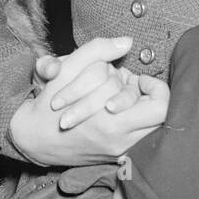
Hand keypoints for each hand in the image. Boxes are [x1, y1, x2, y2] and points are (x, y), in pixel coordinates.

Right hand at [9, 40, 168, 166]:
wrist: (35, 137)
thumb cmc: (51, 102)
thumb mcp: (69, 69)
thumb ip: (98, 50)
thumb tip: (128, 41)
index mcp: (111, 121)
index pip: (159, 105)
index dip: (154, 86)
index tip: (137, 78)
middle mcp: (120, 140)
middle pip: (162, 119)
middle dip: (153, 98)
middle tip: (137, 87)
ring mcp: (120, 150)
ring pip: (155, 129)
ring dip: (147, 111)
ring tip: (129, 99)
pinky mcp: (117, 156)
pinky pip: (143, 139)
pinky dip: (140, 124)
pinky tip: (124, 112)